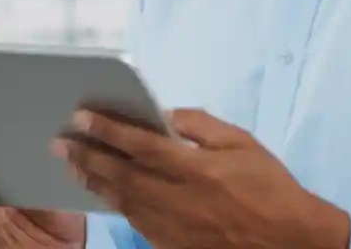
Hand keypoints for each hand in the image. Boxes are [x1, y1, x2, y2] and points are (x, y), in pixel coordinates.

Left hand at [53, 109, 350, 248]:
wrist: (290, 241)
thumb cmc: (270, 188)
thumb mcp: (242, 142)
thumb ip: (200, 125)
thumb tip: (166, 115)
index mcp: (195, 168)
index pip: (138, 143)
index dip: (106, 129)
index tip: (81, 116)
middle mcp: (178, 198)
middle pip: (120, 173)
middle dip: (86, 155)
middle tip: (59, 142)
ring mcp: (173, 226)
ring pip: (122, 200)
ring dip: (94, 181)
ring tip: (73, 166)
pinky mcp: (173, 246)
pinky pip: (136, 222)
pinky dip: (116, 205)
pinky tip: (105, 194)